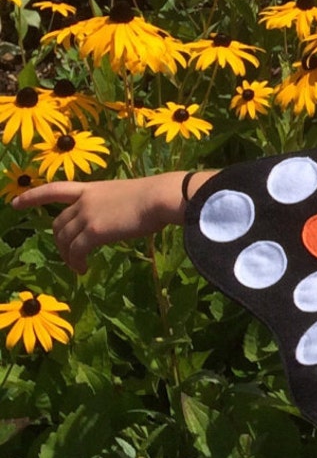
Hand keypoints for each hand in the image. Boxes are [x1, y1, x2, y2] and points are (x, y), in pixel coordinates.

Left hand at [11, 172, 197, 274]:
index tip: (15, 203)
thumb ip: (116, 205)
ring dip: (68, 255)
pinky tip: (83, 269)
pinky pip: (76, 251)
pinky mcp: (94, 232)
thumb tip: (123, 217)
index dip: (33, 196)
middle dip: (59, 240)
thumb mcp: (128, 195)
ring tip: (77, 266)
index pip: (55, 189)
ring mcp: (87, 216)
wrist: (161, 197)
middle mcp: (84, 201)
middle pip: (58, 223)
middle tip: (68, 253)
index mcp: (92, 188)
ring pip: (64, 239)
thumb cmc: (156, 195)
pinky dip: (77, 262)